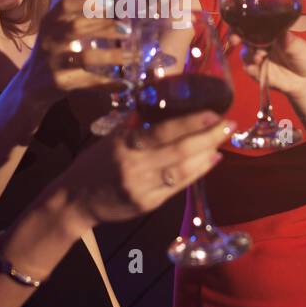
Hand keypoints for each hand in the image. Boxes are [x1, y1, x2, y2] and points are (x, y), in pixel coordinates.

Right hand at [24, 0, 134, 98]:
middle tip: (128, 30)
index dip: (87, 1)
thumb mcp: (59, 32)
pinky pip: (88, 82)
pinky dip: (109, 84)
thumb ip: (80, 18)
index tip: (110, 0)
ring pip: (86, 57)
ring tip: (132, 56)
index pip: (65, 5)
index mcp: (50, 22)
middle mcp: (49, 39)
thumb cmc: (55, 52)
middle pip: (77, 28)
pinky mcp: (59, 82)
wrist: (32, 86)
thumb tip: (116, 4)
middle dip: (104, 27)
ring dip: (112, 56)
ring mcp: (52, 62)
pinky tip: (126, 84)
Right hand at [60, 111, 233, 226]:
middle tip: (230, 125)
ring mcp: (141, 187)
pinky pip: (177, 187)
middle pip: (179, 151)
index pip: (163, 130)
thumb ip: (138, 124)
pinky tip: (210, 161)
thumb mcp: (112, 138)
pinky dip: (197, 172)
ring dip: (207, 155)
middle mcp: (134, 165)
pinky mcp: (147, 204)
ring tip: (223, 142)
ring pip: (182, 170)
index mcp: (124, 143)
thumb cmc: (96, 162)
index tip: (214, 114)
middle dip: (209, 137)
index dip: (191, 122)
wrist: (75, 199)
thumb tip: (167, 102)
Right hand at [237, 31, 305, 112]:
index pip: (253, 24)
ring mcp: (259, 58)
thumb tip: (282, 32)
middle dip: (236, 37)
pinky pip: (249, 69)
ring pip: (245, 54)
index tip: (239, 24)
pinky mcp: (259, 73)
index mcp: (271, 33)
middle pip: (243, 37)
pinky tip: (255, 68)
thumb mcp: (300, 48)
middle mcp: (261, 44)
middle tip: (235, 40)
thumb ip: (289, 41)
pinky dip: (250, 68)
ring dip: (248, 54)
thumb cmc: (305, 58)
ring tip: (259, 57)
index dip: (243, 23)